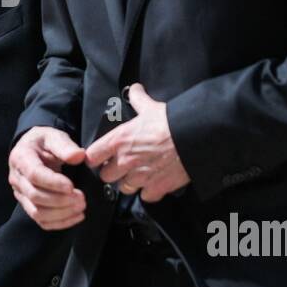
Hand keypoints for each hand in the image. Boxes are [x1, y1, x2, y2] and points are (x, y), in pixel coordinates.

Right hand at [8, 126, 86, 229]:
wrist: (34, 149)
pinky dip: (60, 222)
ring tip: (81, 206)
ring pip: (37, 212)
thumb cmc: (44, 142)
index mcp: (21, 158)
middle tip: (82, 198)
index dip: (53, 183)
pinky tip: (76, 216)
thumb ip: (65, 146)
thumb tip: (79, 156)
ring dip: (61, 213)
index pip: (34, 175)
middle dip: (60, 200)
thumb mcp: (54, 136)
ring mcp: (21, 194)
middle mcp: (17, 178)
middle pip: (35, 196)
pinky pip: (41, 221)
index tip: (71, 186)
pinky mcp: (28, 205)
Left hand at [84, 83, 189, 202]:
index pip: (92, 156)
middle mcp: (125, 161)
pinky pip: (145, 196)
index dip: (96, 157)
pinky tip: (155, 182)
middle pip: (106, 177)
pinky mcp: (156, 188)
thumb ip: (138, 100)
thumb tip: (135, 89)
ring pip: (124, 188)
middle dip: (113, 173)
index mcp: (119, 141)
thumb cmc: (171, 122)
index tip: (101, 157)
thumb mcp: (150, 107)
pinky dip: (150, 191)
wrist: (194, 137)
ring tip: (139, 174)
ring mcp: (140, 177)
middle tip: (122, 167)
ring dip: (130, 183)